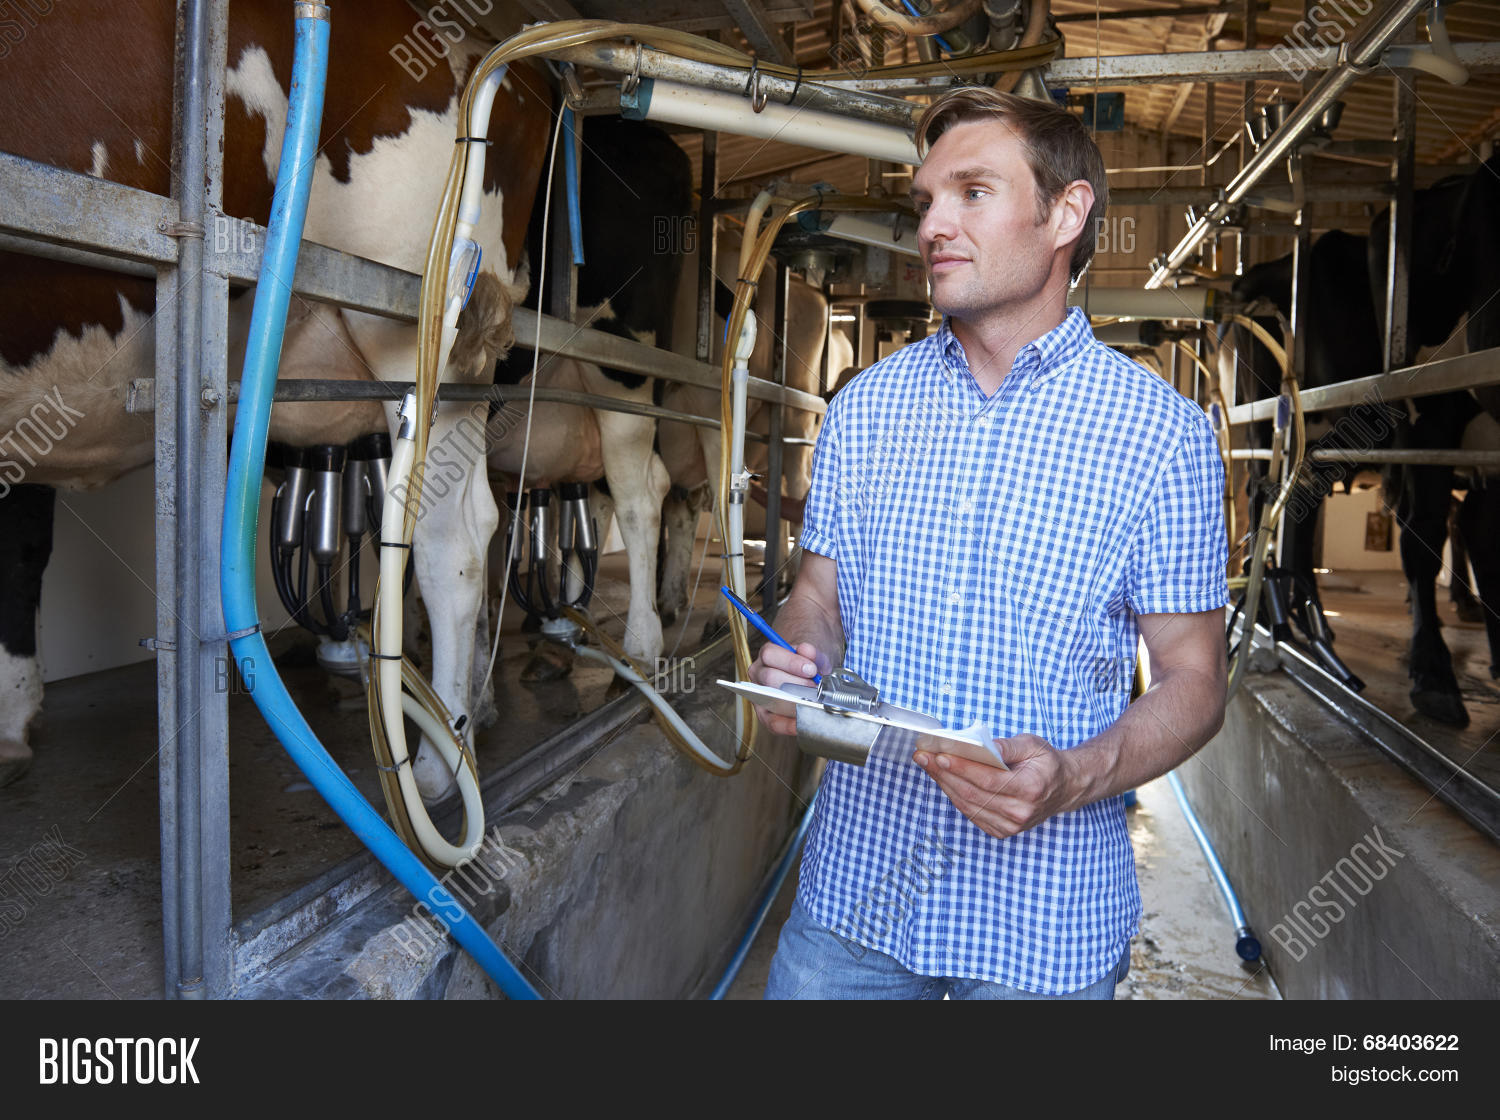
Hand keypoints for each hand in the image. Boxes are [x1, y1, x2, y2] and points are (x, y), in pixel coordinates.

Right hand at [748, 641, 828, 736]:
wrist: (810, 677)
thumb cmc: (810, 665)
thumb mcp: (815, 655)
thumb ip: (814, 653)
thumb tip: (807, 651)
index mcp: (768, 654)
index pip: (769, 654)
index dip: (791, 662)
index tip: (811, 669)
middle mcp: (759, 673)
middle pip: (770, 677)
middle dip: (797, 685)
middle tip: (815, 689)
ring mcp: (760, 694)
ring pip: (772, 699)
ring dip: (795, 703)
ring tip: (813, 703)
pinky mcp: (765, 714)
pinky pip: (773, 723)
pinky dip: (788, 725)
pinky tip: (802, 722)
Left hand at [913, 733, 1080, 839]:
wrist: (1063, 789)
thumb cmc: (1046, 764)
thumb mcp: (1032, 745)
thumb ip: (1006, 745)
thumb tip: (979, 743)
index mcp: (1030, 789)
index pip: (988, 780)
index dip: (962, 768)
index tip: (940, 754)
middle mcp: (1020, 812)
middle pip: (973, 794)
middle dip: (944, 773)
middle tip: (923, 756)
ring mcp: (1010, 826)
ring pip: (967, 805)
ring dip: (944, 784)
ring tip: (927, 764)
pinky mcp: (1001, 831)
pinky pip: (970, 813)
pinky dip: (954, 795)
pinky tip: (943, 779)